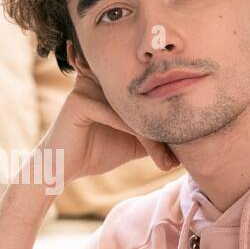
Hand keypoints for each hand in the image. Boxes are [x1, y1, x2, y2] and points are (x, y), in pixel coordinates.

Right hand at [41, 40, 178, 182]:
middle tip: (182, 155)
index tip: (183, 152)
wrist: (61, 169)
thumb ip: (154, 133)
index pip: (148, 93)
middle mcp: (100, 79)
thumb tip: (188, 137)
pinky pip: (117, 117)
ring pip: (133, 110)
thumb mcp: (133, 141)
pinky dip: (137, 136)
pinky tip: (153, 155)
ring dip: (154, 137)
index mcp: (112, 82)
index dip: (168, 119)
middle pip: (143, 99)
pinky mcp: (79, 101)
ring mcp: (88, 87)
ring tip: (167, 162)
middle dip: (165, 127)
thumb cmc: (96, 152)